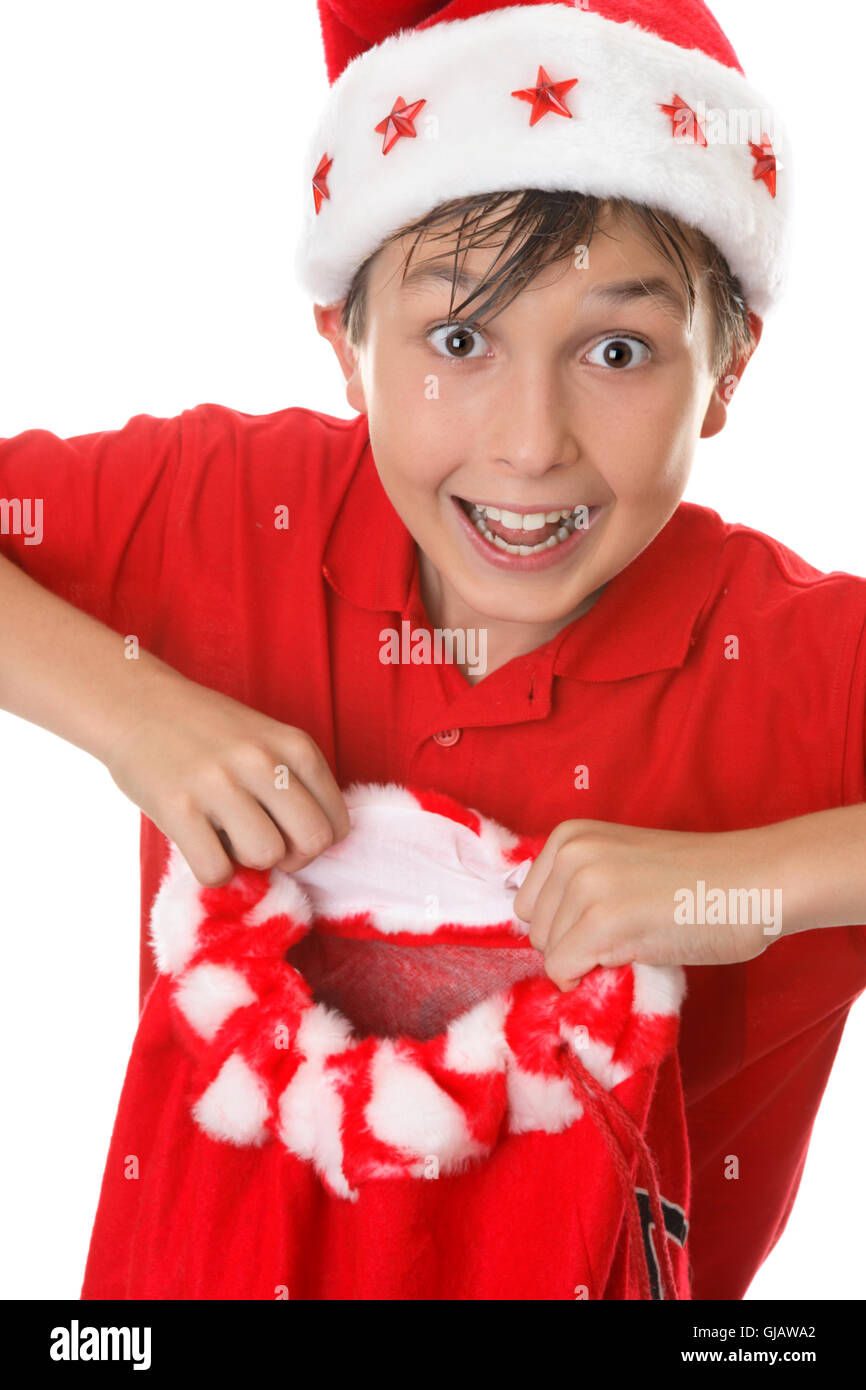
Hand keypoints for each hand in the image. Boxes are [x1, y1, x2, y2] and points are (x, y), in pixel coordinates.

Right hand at [102, 668, 349, 885]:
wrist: (136, 703)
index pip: (336, 823)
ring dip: (247, 861)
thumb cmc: (207, 731)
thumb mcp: (266, 740)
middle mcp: (262, 760)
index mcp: (294, 746)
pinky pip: (216, 871)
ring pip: (266, 856)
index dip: (316, 843)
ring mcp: (219, 783)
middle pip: (312, 842)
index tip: (289, 836)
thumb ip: (294, 782)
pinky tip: (200, 845)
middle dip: (291, 859)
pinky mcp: (177, 807)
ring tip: (225, 837)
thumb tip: (314, 846)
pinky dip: (212, 872)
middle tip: (261, 845)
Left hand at [513, 818, 780, 990]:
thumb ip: (580, 888)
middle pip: (536, 931)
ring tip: (640, 938)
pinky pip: (564, 972)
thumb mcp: (621, 866)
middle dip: (574, 945)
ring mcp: (585, 885)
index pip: (530, 904)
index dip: (566, 926)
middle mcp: (570, 853)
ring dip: (589, 961)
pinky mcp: (602, 921)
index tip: (610, 922)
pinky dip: (591, 980)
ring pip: (549, 955)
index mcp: (570, 835)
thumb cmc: (698, 880)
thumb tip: (544, 943)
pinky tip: (635, 956)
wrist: (758, 880)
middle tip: (630, 934)